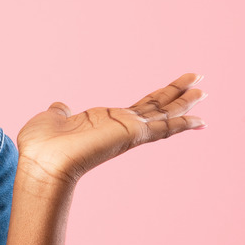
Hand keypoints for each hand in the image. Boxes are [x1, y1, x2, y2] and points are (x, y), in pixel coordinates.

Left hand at [15, 72, 207, 188]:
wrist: (41, 162)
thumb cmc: (41, 146)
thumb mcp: (53, 119)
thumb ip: (61, 112)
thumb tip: (60, 108)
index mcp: (105, 121)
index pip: (139, 108)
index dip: (158, 99)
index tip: (175, 90)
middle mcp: (121, 127)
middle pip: (157, 107)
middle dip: (178, 94)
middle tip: (200, 82)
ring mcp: (128, 131)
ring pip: (164, 113)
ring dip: (184, 102)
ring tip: (203, 89)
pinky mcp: (132, 135)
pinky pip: (162, 128)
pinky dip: (181, 123)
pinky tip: (200, 120)